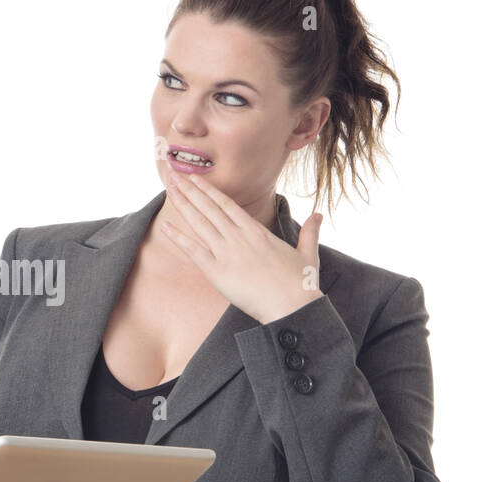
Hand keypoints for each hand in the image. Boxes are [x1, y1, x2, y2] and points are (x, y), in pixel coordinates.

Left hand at [161, 172, 323, 322]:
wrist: (292, 306)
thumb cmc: (301, 284)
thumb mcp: (308, 254)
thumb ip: (310, 232)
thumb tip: (317, 215)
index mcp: (257, 232)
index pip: (227, 205)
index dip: (208, 190)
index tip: (195, 178)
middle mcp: (239, 237)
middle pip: (209, 208)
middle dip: (189, 190)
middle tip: (173, 174)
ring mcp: (227, 253)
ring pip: (199, 223)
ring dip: (182, 205)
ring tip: (168, 189)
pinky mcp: (217, 271)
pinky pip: (193, 251)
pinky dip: (178, 238)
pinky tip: (164, 226)